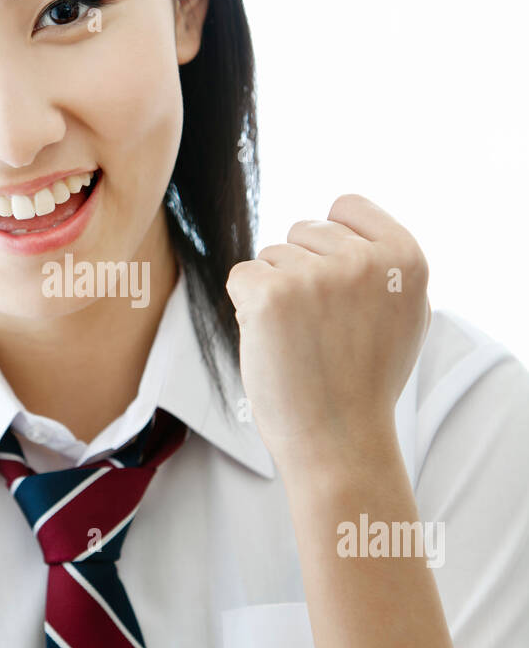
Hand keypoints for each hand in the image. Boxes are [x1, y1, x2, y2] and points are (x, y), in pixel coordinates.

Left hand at [225, 194, 430, 471]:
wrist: (338, 441)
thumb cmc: (365, 382)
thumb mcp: (405, 314)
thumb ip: (385, 265)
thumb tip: (347, 227)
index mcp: (405, 257)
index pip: (346, 206)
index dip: (331, 242)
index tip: (337, 286)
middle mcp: (364, 259)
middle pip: (304, 230)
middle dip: (303, 271)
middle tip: (321, 329)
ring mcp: (316, 275)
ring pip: (271, 255)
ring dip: (276, 293)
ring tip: (301, 342)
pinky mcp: (271, 294)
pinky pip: (242, 275)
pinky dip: (247, 307)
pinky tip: (274, 342)